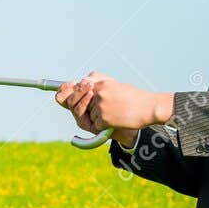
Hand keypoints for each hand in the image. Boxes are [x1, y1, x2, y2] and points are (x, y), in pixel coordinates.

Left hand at [54, 72, 173, 135]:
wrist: (149, 107)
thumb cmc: (134, 98)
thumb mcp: (115, 85)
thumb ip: (98, 81)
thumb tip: (80, 82)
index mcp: (100, 83)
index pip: (77, 87)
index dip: (66, 91)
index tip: (59, 94)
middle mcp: (97, 93)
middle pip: (78, 103)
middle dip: (83, 107)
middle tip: (98, 109)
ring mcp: (100, 106)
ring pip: (88, 115)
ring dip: (98, 117)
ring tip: (116, 112)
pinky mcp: (104, 118)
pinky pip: (96, 124)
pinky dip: (105, 125)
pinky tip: (118, 120)